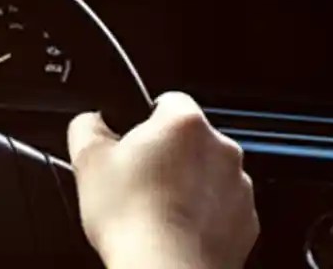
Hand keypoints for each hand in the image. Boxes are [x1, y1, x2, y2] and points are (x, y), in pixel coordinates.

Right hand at [67, 92, 257, 268]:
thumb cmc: (131, 218)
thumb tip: (92, 121)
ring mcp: (239, 187)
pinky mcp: (246, 222)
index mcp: (185, 122)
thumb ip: (87, 125)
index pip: (166, 101)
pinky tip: (176, 230)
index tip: (130, 147)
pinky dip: (203, 216)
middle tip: (137, 183)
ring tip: (156, 212)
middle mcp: (221, 148)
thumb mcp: (87, 160)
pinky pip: (221, 209)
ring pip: (207, 175)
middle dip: (167, 157)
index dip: (143, 123)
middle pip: (189, 140)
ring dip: (187, 186)